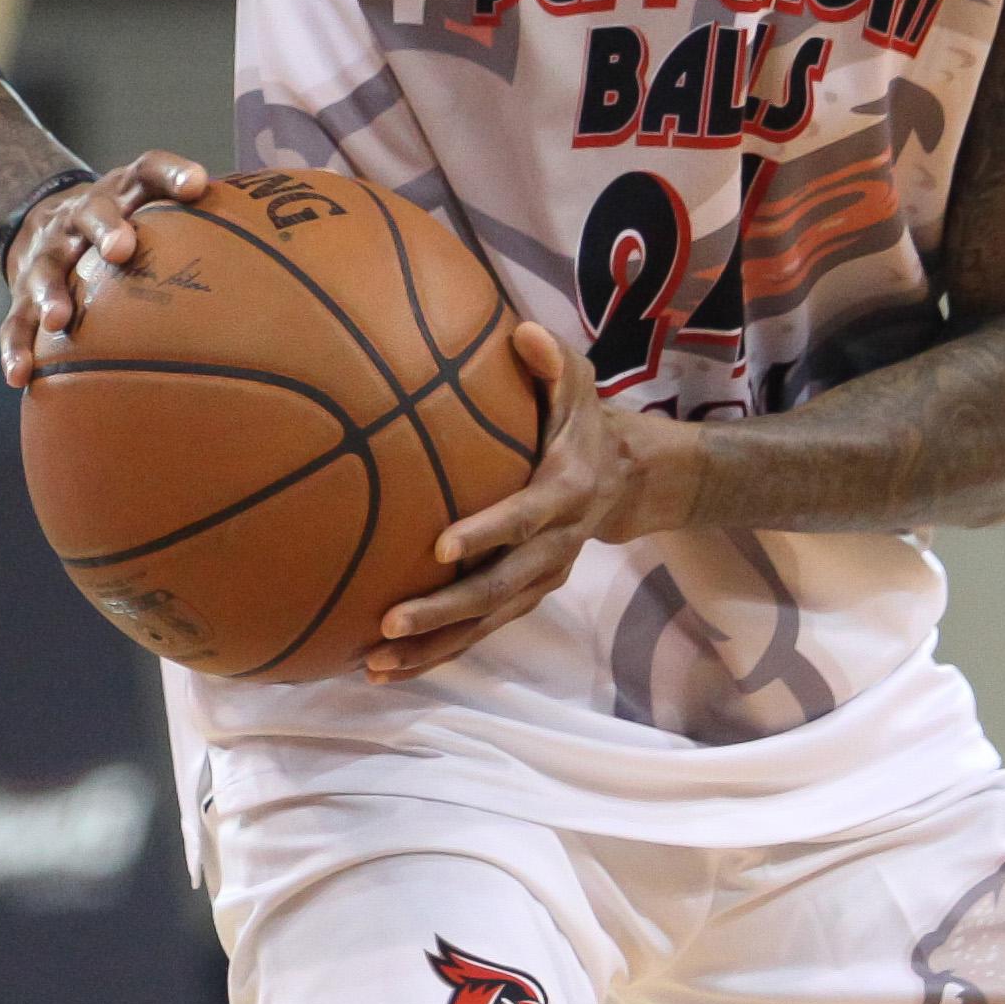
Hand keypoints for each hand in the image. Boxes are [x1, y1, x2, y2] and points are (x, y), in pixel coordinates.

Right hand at [0, 150, 217, 385]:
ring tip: (61, 319)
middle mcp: (82, 216)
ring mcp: (49, 253)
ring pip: (44, 269)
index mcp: (123, 192)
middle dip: (108, 229)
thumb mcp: (157, 210)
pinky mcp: (22, 292)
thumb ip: (213, 227)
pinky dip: (16, 348)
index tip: (198, 184)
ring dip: (52, 292)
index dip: (173, 173)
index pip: (150, 170)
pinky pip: (15, 322)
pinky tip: (20, 377)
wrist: (41, 220)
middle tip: (123, 248)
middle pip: (92, 214)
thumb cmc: (127, 225)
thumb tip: (296, 260)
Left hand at [383, 326, 693, 678]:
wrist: (627, 478)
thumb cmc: (583, 421)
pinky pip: (480, 633)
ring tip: (376, 664)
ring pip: (486, 623)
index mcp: (565, 493)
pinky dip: (438, 654)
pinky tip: (388, 670)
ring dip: (433, 648)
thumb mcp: (578, 382)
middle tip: (389, 621)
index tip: (440, 545)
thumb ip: (552, 362)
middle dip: (444, 610)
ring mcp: (541, 579)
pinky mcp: (525, 597)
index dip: (488, 532)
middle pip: (499, 588)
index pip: (525, 517)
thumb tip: (523, 333)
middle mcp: (556, 547)